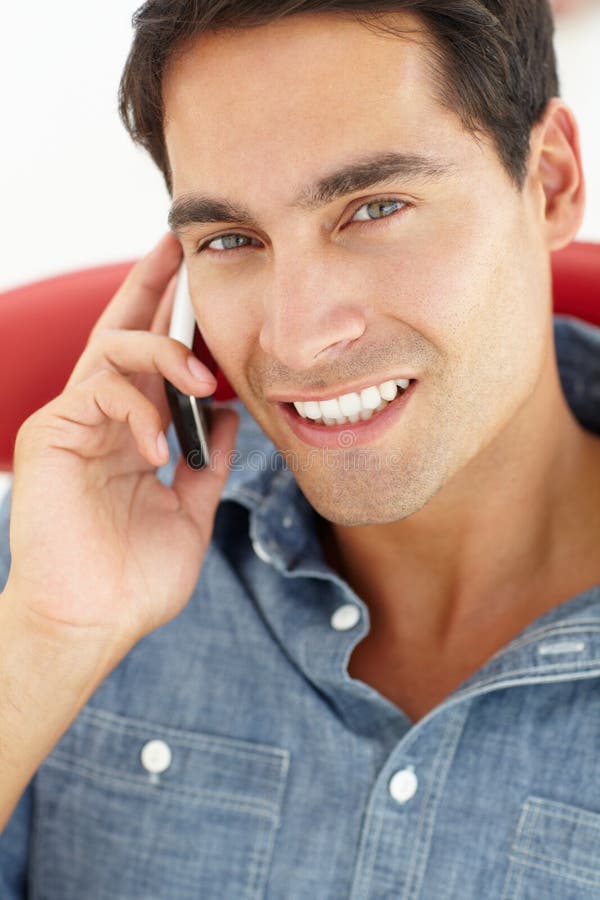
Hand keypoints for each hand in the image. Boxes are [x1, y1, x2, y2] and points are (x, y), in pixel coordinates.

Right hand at [4, 233, 238, 651]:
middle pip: (122, 329)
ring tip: (201, 378)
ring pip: (112, 347)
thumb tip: (229, 417)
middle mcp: (101, 418)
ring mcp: (73, 421)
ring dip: (163, 350)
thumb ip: (207, 463)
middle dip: (150, 283)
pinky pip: (101, 392)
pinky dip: (138, 409)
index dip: (171, 318)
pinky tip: (157, 450)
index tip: (198, 282)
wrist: (91, 623)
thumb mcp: (189, 513)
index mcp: (132, 432)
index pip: (151, 362)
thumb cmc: (134, 578)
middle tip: (177, 241)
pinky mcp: (52, 432)